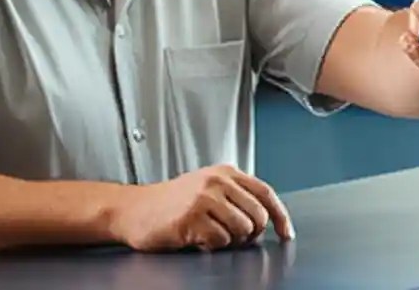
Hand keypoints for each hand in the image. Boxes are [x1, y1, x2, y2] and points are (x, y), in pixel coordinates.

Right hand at [110, 165, 293, 252]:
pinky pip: (220, 241)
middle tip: (234, 239)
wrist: (132, 210)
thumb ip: (235, 195)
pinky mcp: (191, 217)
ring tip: (211, 236)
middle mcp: (218, 181)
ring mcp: (205, 198)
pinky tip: (197, 239)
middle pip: (258, 216)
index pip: (265, 193)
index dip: (280, 216)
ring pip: (242, 230)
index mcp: (226, 172)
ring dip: (230, 241)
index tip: (286, 234)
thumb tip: (267, 218)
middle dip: (251, 234)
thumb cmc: (171, 204)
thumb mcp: (207, 188)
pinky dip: (212, 246)